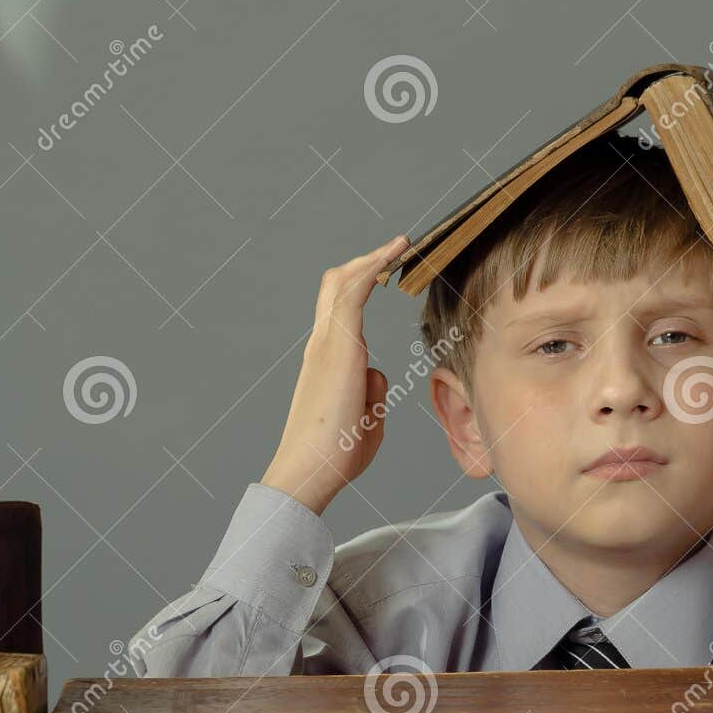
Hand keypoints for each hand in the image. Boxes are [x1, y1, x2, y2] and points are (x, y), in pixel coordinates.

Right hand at [262, 234, 407, 514]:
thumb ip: (371, 392)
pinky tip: (395, 253)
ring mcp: (327, 343)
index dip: (363, 281)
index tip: (388, 268)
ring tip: (402, 243)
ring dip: (373, 259)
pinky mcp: (338, 347)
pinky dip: (373, 267)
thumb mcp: (366, 419)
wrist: (310, 470)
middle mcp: (322, 344)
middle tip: (398, 248)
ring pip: (343, 282)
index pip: (341, 307)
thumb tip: (374, 375)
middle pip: (337, 285)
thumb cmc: (335, 454)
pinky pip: (353, 293)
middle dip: (366, 262)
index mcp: (328, 360)